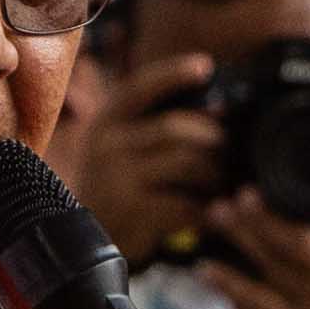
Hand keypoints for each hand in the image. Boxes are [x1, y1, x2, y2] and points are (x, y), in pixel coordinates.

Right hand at [73, 54, 225, 263]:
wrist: (81, 242)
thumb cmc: (115, 186)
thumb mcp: (118, 147)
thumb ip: (153, 124)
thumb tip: (218, 107)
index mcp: (106, 121)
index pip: (141, 86)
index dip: (174, 73)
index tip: (205, 66)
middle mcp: (107, 144)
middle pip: (176, 128)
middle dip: (212, 138)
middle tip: (228, 150)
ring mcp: (118, 178)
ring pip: (186, 163)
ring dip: (214, 174)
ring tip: (219, 183)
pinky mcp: (133, 211)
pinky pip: (185, 203)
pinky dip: (206, 209)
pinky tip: (211, 212)